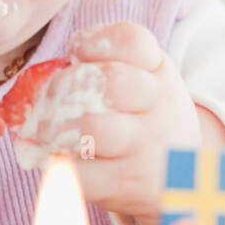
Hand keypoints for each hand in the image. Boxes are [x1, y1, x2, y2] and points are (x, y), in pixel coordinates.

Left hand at [59, 22, 204, 224]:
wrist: (183, 178)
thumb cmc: (145, 119)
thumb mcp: (144, 81)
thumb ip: (103, 66)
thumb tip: (41, 81)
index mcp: (157, 71)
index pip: (132, 40)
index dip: (92, 43)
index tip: (76, 54)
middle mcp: (158, 104)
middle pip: (109, 81)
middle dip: (65, 85)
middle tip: (48, 100)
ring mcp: (145, 146)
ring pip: (93, 127)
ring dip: (54, 128)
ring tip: (42, 132)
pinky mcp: (127, 183)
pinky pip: (82, 174)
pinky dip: (57, 166)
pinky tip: (50, 159)